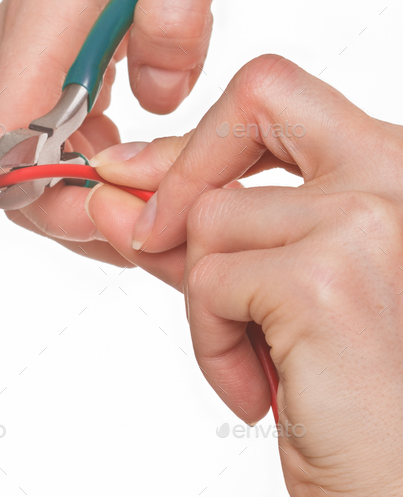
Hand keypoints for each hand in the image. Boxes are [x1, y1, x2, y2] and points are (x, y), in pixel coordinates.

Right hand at [0, 0, 402, 262]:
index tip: (119, 208)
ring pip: (43, 154)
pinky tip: (157, 157)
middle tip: (162, 211)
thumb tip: (158, 96)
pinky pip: (68, 128)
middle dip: (81, 206)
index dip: (46, 198)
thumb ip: (174, 18)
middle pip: (19, 164)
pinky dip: (107, 159)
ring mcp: (42, 44)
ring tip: (170, 186)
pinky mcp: (65, 48)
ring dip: (98, 188)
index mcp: (43, 14)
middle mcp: (26, 37)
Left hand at [87, 55, 402, 496]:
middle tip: (152, 236)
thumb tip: (120, 195)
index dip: (205, 132)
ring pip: (210, 215)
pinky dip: (213, 341)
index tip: (148, 175)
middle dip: (183, 167)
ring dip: (206, 301)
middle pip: (256, 96)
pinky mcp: (324, 277)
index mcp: (386, 172)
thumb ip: (206, 235)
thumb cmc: (357, 403)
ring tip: (253, 355)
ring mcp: (364, 220)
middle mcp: (390, 178)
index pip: (280, 93)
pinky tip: (259, 384)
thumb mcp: (275, 292)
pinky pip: (208, 279)